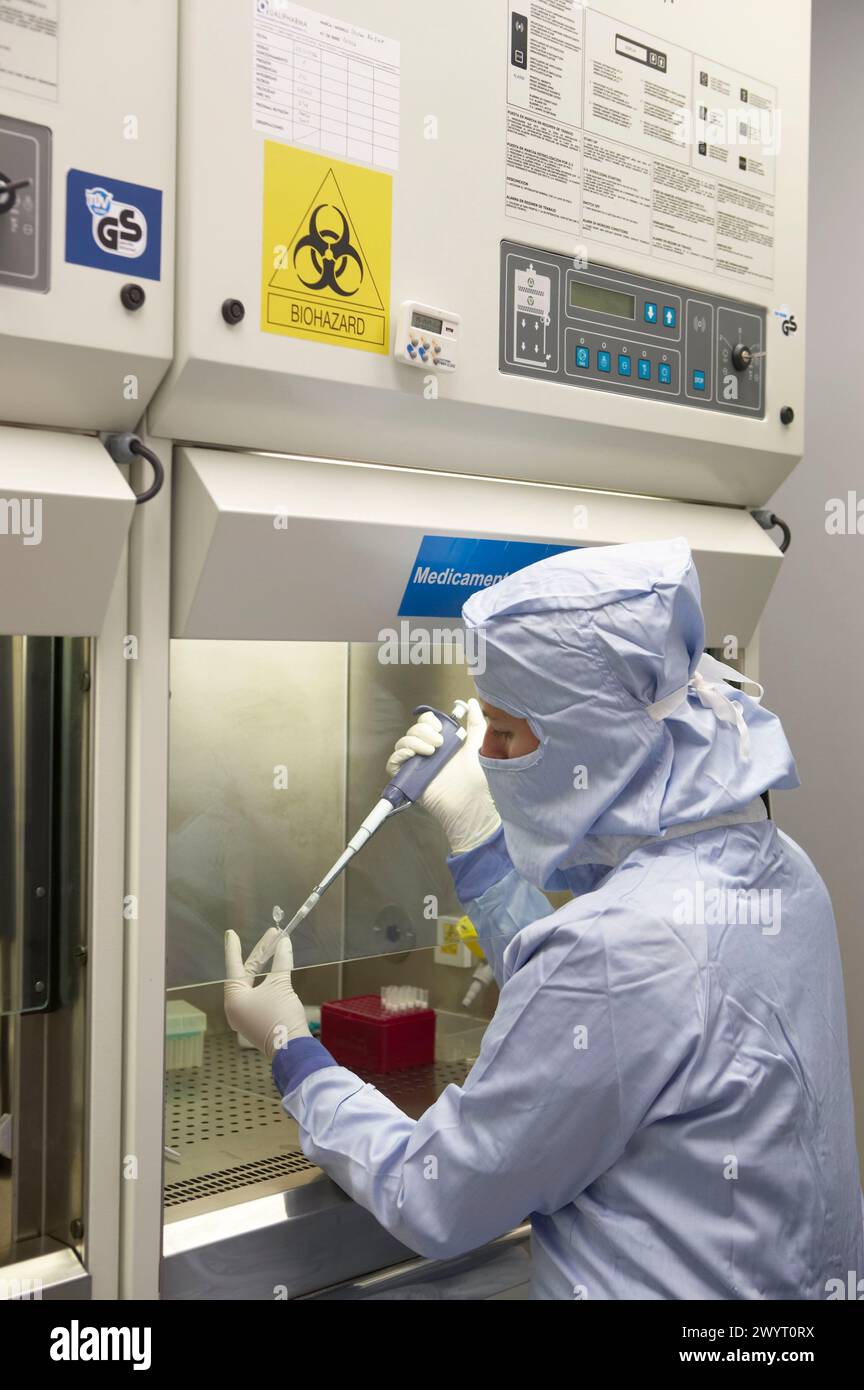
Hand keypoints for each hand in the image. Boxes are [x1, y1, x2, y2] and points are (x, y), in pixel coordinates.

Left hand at [224, 926, 309, 1057]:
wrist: (293, 1049)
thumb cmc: (280, 1015)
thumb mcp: (281, 984)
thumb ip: (281, 961)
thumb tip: (284, 943)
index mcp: (234, 998)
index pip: (233, 966)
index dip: (233, 948)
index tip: (231, 932)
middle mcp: (236, 1007)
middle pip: (247, 974)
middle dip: (262, 953)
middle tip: (273, 934)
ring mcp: (246, 1016)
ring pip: (255, 984)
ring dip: (267, 966)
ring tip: (278, 947)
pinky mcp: (257, 1022)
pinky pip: (260, 995)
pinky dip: (268, 981)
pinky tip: (278, 970)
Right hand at [385, 698, 500, 853]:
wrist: (470, 803)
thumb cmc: (478, 780)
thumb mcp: (480, 746)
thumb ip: (477, 724)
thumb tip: (473, 702)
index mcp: (443, 743)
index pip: (426, 723)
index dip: (429, 720)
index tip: (440, 726)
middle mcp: (428, 752)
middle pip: (414, 730)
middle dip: (424, 731)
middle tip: (439, 743)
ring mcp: (417, 765)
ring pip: (403, 742)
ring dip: (415, 741)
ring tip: (432, 752)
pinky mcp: (408, 778)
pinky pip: (394, 761)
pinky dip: (400, 754)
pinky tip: (414, 756)